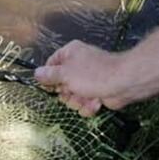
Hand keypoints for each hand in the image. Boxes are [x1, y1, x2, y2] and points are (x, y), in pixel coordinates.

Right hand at [33, 40, 152, 116]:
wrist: (123, 84)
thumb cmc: (93, 75)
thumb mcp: (66, 74)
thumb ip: (49, 75)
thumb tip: (35, 73)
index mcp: (70, 54)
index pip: (51, 66)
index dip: (49, 78)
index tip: (49, 86)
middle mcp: (78, 65)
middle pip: (61, 85)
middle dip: (67, 94)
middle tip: (73, 91)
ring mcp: (88, 81)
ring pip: (72, 98)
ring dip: (79, 102)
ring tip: (88, 97)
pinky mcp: (96, 93)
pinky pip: (84, 104)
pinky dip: (89, 106)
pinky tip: (97, 102)